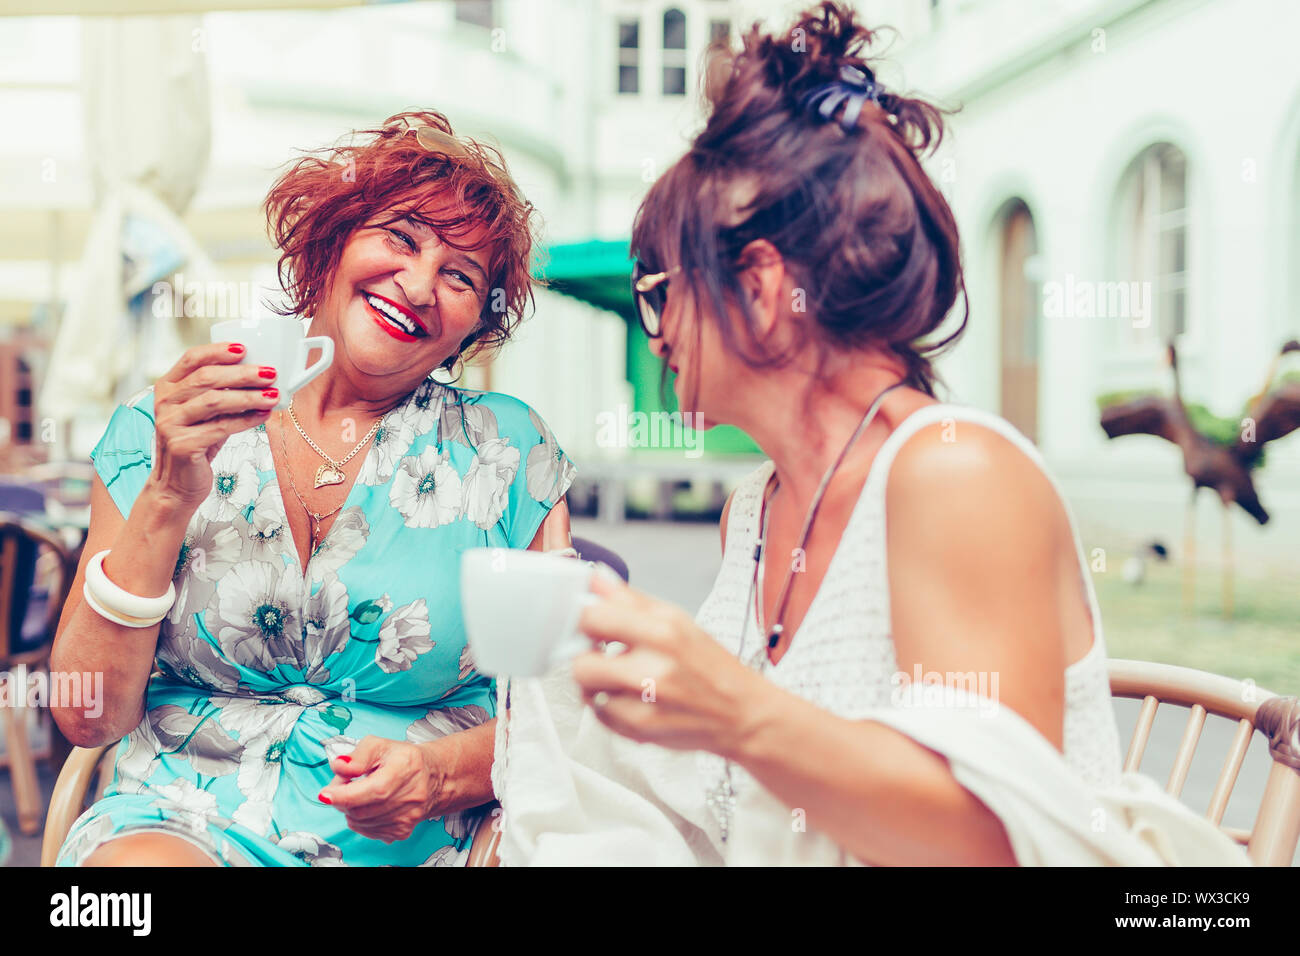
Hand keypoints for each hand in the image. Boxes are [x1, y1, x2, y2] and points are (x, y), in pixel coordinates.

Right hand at [148, 342, 281, 509]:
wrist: (177, 485)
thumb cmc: (196, 444)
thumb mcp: (205, 414)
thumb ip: (221, 394)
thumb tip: (259, 376)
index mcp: (167, 388)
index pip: (191, 359)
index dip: (218, 350)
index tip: (244, 348)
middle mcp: (164, 403)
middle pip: (206, 378)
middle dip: (242, 373)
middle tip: (270, 373)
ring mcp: (170, 424)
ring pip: (214, 401)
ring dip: (249, 396)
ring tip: (274, 395)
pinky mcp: (182, 445)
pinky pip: (221, 427)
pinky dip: (247, 419)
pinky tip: (265, 415)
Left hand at [318, 735, 444, 842]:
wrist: (434, 777)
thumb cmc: (404, 759)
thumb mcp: (380, 745)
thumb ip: (357, 755)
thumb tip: (339, 767)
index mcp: (406, 768)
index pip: (374, 790)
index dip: (346, 795)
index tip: (326, 794)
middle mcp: (411, 796)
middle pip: (362, 809)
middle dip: (342, 798)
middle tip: (344, 784)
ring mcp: (408, 817)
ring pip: (361, 822)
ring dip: (350, 809)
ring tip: (358, 792)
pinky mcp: (402, 831)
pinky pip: (367, 831)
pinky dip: (359, 819)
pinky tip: (368, 804)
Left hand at [571, 572, 769, 756]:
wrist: (742, 714)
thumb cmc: (712, 666)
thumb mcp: (678, 621)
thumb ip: (631, 600)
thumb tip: (594, 580)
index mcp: (664, 632)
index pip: (593, 618)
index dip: (583, 619)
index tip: (588, 622)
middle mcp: (654, 670)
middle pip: (581, 662)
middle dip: (586, 657)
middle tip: (600, 653)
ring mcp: (646, 705)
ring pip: (587, 691)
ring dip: (594, 683)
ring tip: (616, 677)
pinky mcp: (640, 731)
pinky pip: (599, 715)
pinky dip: (607, 706)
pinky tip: (628, 698)